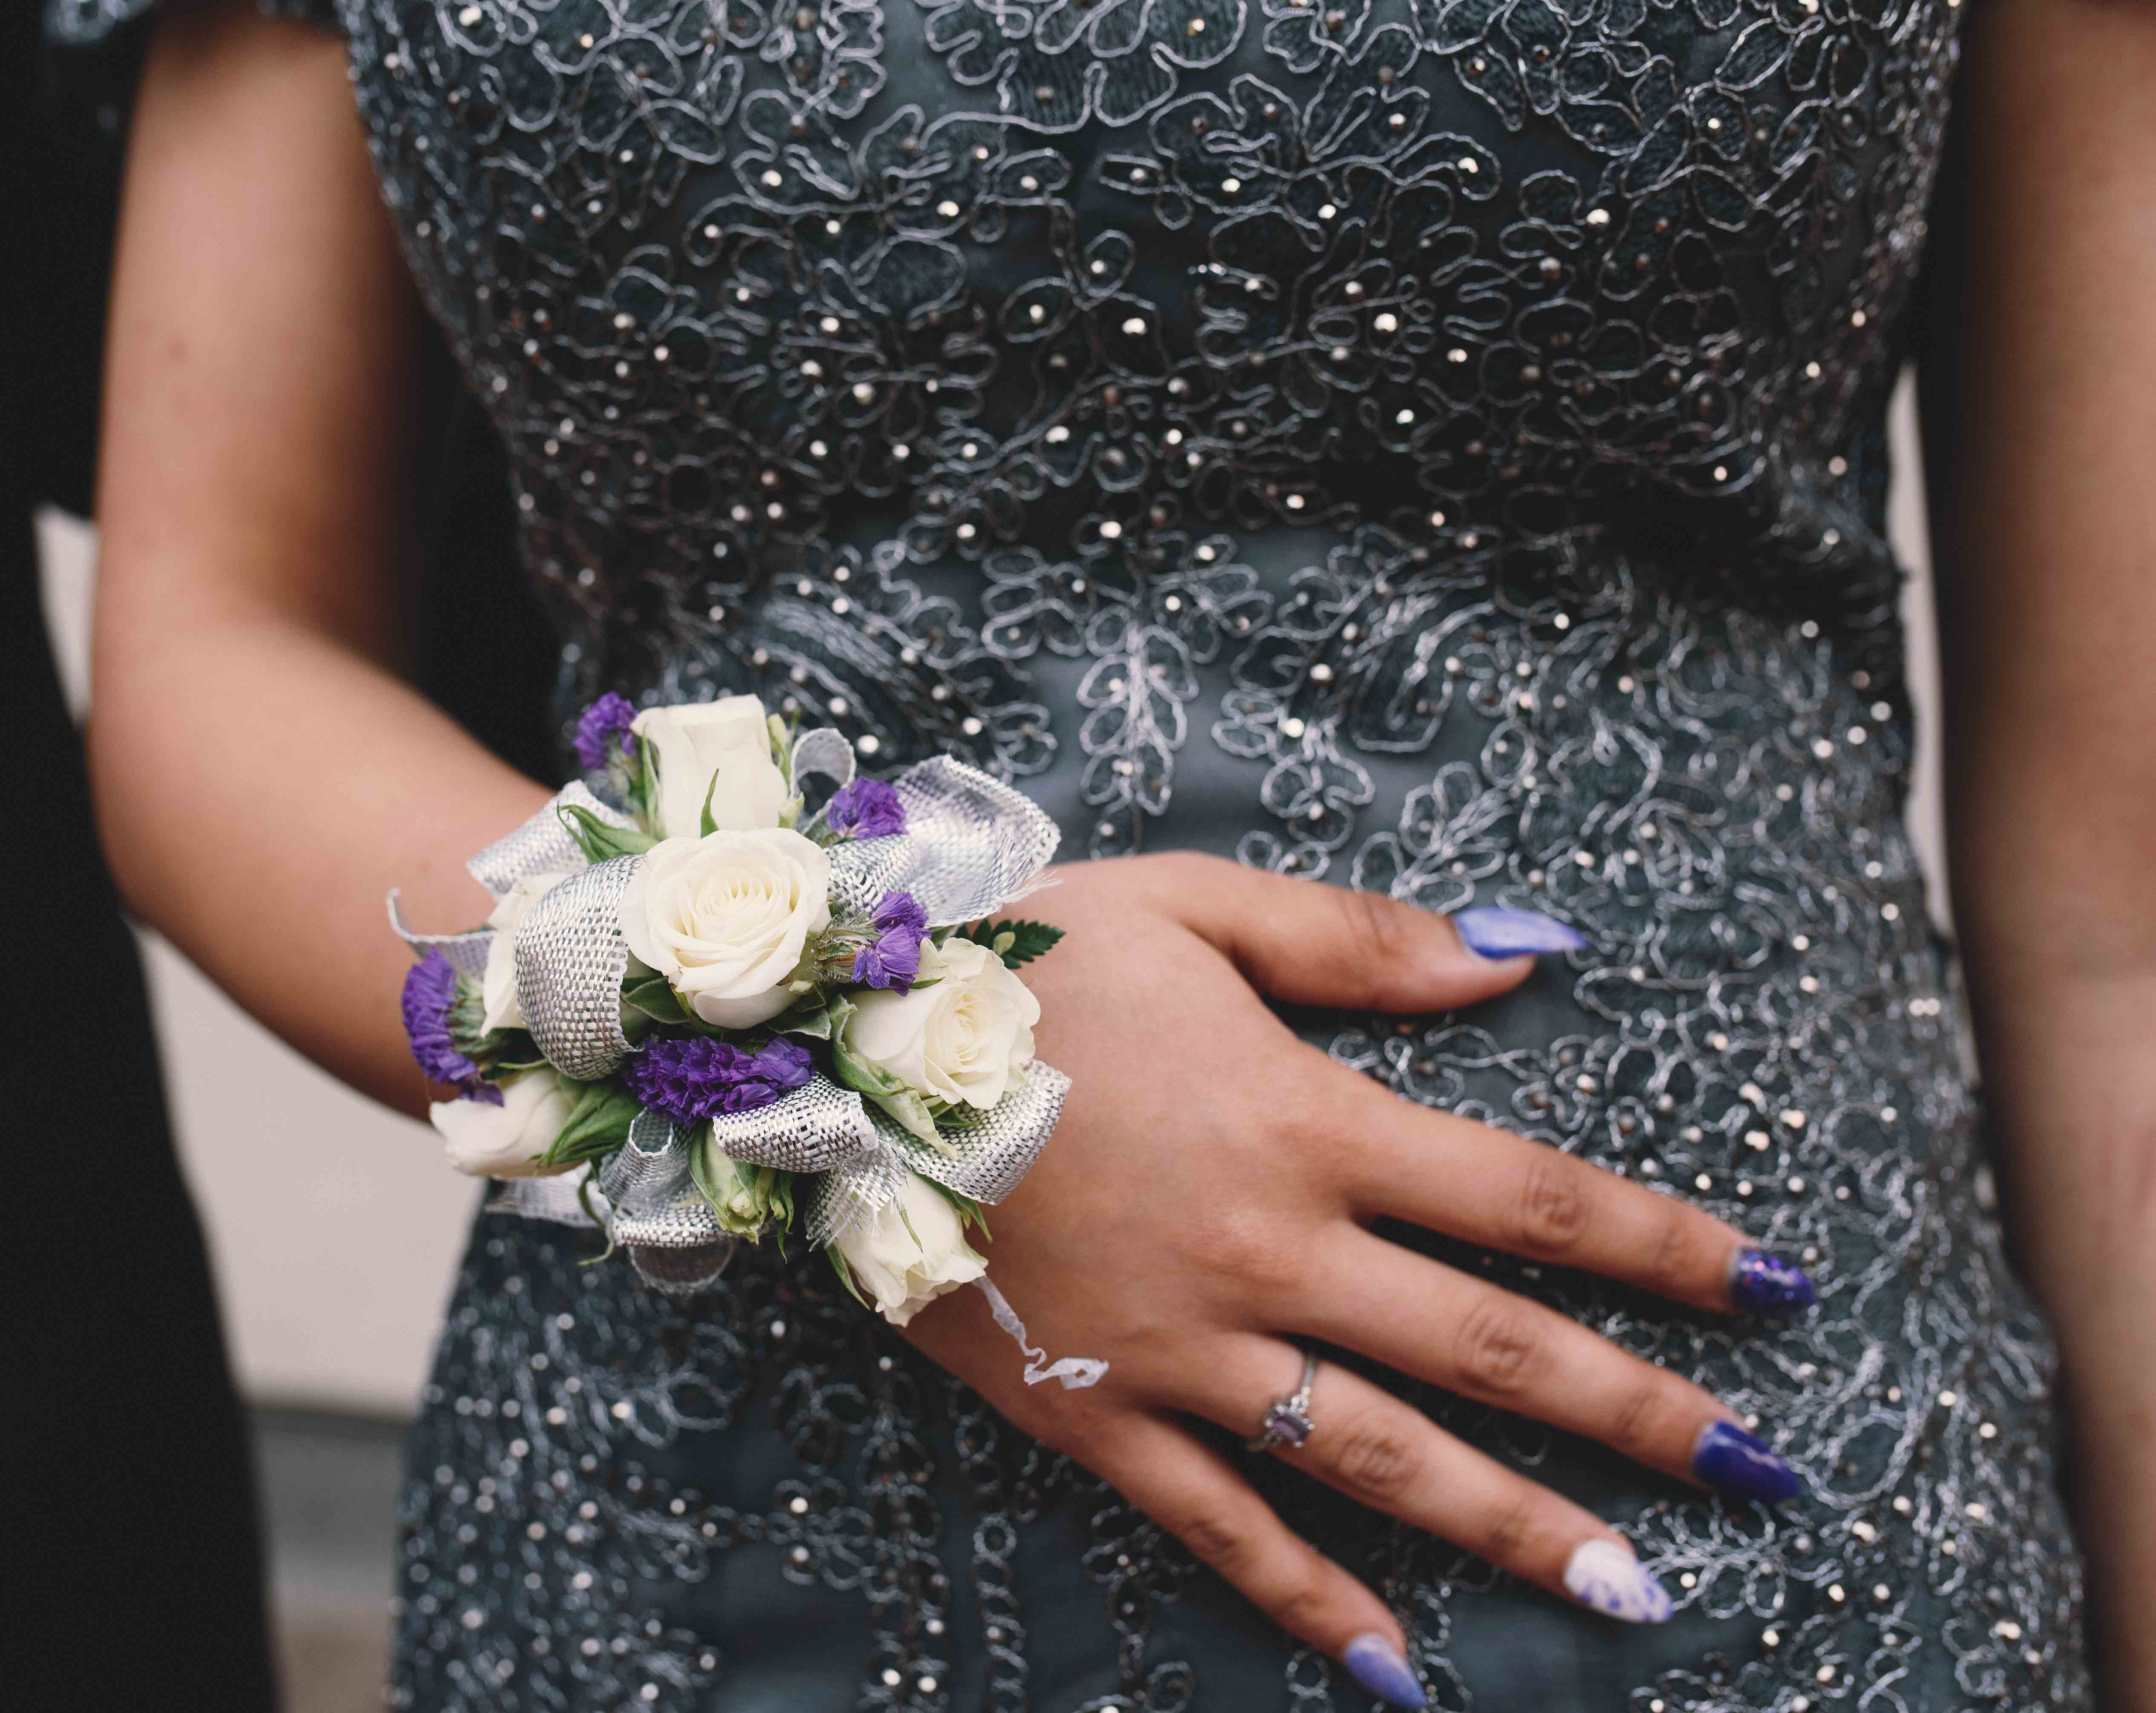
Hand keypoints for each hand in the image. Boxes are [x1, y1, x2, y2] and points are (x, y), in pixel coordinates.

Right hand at [903, 854, 1812, 1704]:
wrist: (836, 1051)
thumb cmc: (1025, 962)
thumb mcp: (1193, 906)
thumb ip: (1359, 941)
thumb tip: (1524, 961)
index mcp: (1303, 1120)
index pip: (1528, 1197)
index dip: (1663, 1244)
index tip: (1776, 1289)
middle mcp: (1265, 1249)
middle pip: (1486, 1344)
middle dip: (1639, 1412)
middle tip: (1762, 1476)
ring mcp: (1179, 1344)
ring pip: (1378, 1455)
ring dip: (1514, 1527)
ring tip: (1635, 1593)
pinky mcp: (1093, 1408)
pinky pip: (1216, 1523)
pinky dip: (1305, 1601)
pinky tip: (1393, 1674)